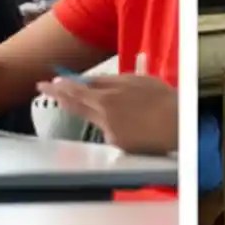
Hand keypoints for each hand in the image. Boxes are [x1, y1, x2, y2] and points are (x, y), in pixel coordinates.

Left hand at [36, 74, 176, 154]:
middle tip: (46, 89)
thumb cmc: (161, 98)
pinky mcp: (118, 144)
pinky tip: (134, 123)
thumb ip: (110, 81)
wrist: (178, 124)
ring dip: (91, 109)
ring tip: (110, 105)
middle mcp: (104, 114)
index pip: (75, 90)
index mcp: (108, 95)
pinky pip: (109, 131)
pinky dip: (114, 125)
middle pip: (76, 104)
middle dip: (60, 97)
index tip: (46, 84)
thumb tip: (89, 81)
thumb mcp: (136, 79)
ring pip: (93, 118)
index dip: (59, 87)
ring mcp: (110, 131)